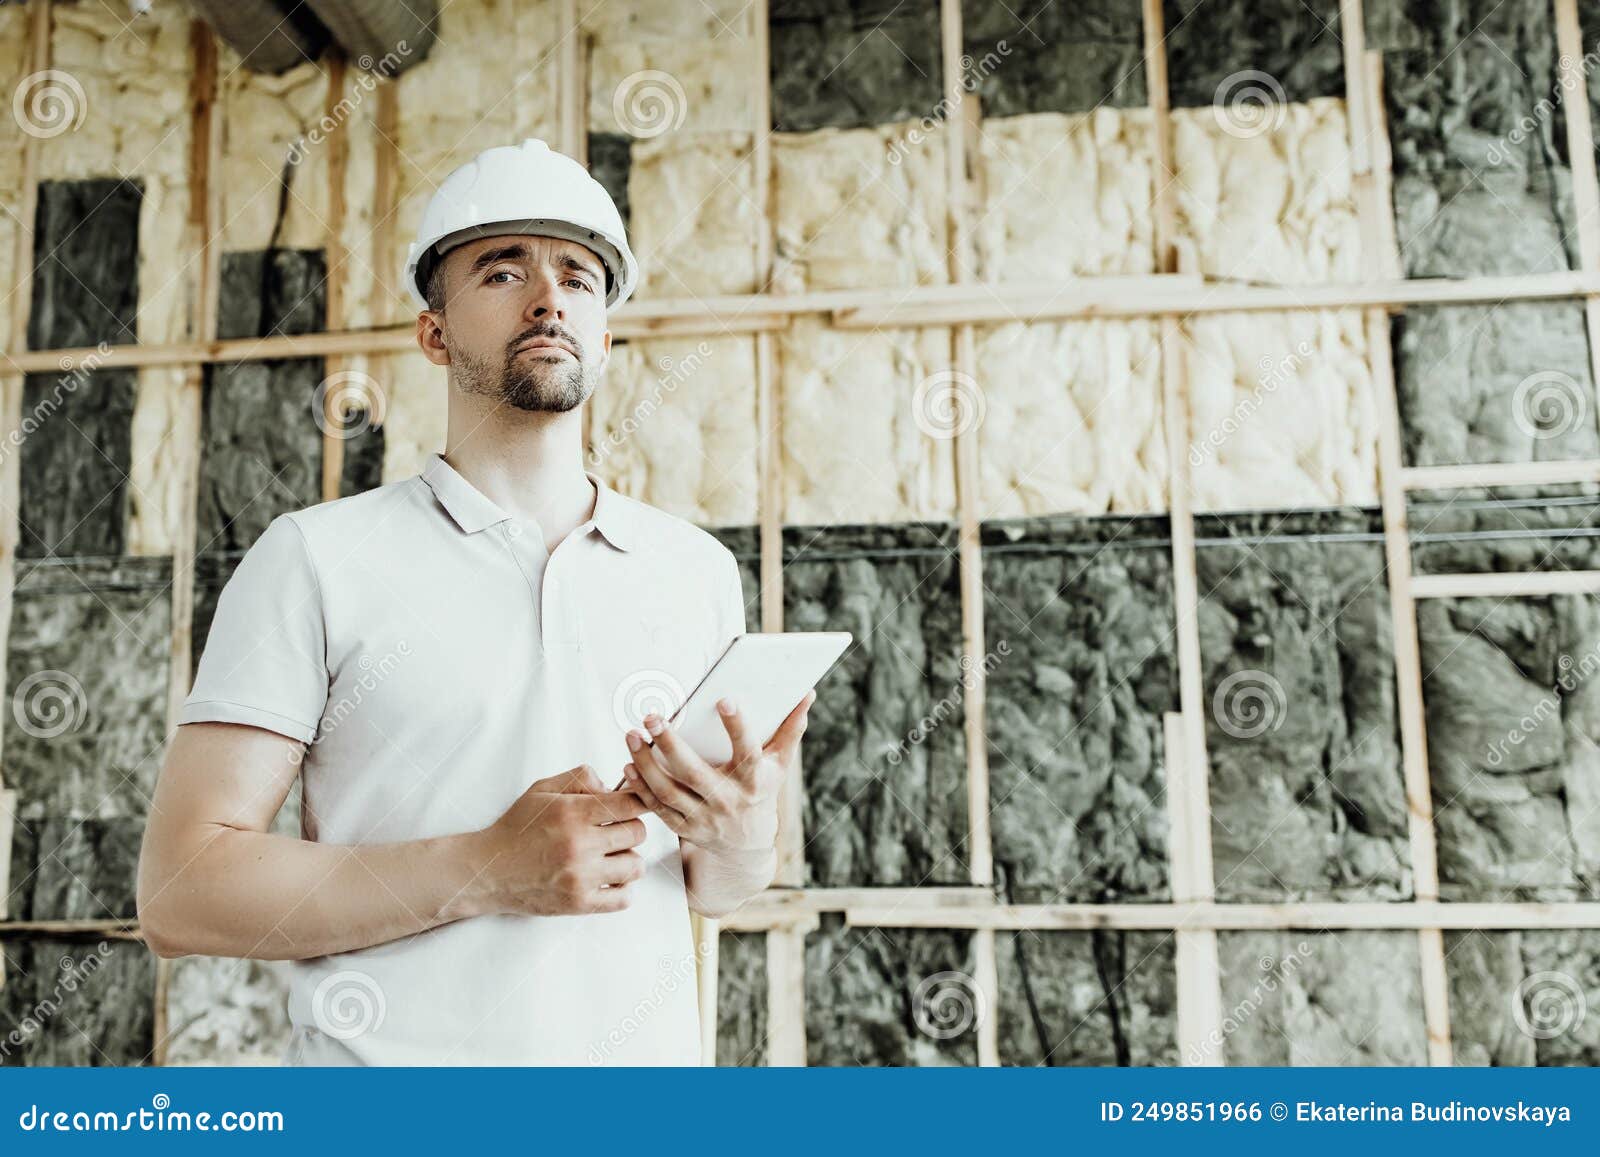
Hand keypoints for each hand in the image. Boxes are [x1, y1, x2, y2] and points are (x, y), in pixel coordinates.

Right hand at [476, 765, 649, 914]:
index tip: (632, 805)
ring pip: (635, 865)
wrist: (489, 870)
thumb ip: (580, 778)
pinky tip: (610, 879)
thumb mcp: (542, 789)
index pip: (630, 803)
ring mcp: (581, 877)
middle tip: (616, 830)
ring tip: (611, 856)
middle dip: (631, 828)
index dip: (637, 801)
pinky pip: (624, 898)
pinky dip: (623, 888)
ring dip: (628, 859)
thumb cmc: (517, 828)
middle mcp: (580, 844)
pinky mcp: (579, 903)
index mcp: (572, 813)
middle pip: (637, 833)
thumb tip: (611, 786)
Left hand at [621, 690, 814, 855]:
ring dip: (645, 763)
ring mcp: (704, 817)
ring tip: (632, 735)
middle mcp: (728, 800)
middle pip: (694, 772)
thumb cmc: (762, 793)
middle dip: (669, 742)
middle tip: (651, 717)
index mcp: (754, 780)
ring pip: (668, 791)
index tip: (724, 700)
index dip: (737, 726)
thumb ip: (791, 728)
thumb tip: (807, 694)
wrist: (747, 847)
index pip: (747, 751)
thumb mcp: (780, 764)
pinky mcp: (684, 827)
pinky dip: (640, 787)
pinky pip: (657, 807)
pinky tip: (628, 764)